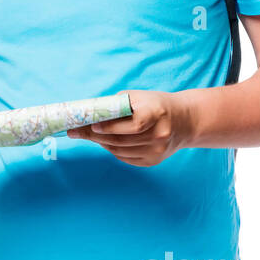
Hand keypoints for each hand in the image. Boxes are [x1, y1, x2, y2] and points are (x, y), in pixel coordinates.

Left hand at [66, 90, 194, 166]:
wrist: (184, 121)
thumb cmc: (154, 105)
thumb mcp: (138, 97)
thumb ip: (116, 105)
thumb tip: (87, 113)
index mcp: (157, 114)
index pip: (133, 125)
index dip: (110, 126)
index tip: (91, 125)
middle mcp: (159, 135)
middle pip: (121, 140)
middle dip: (95, 136)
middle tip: (75, 131)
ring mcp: (157, 151)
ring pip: (119, 151)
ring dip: (101, 143)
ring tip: (89, 134)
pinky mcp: (153, 161)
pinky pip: (125, 158)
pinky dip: (112, 150)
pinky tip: (106, 141)